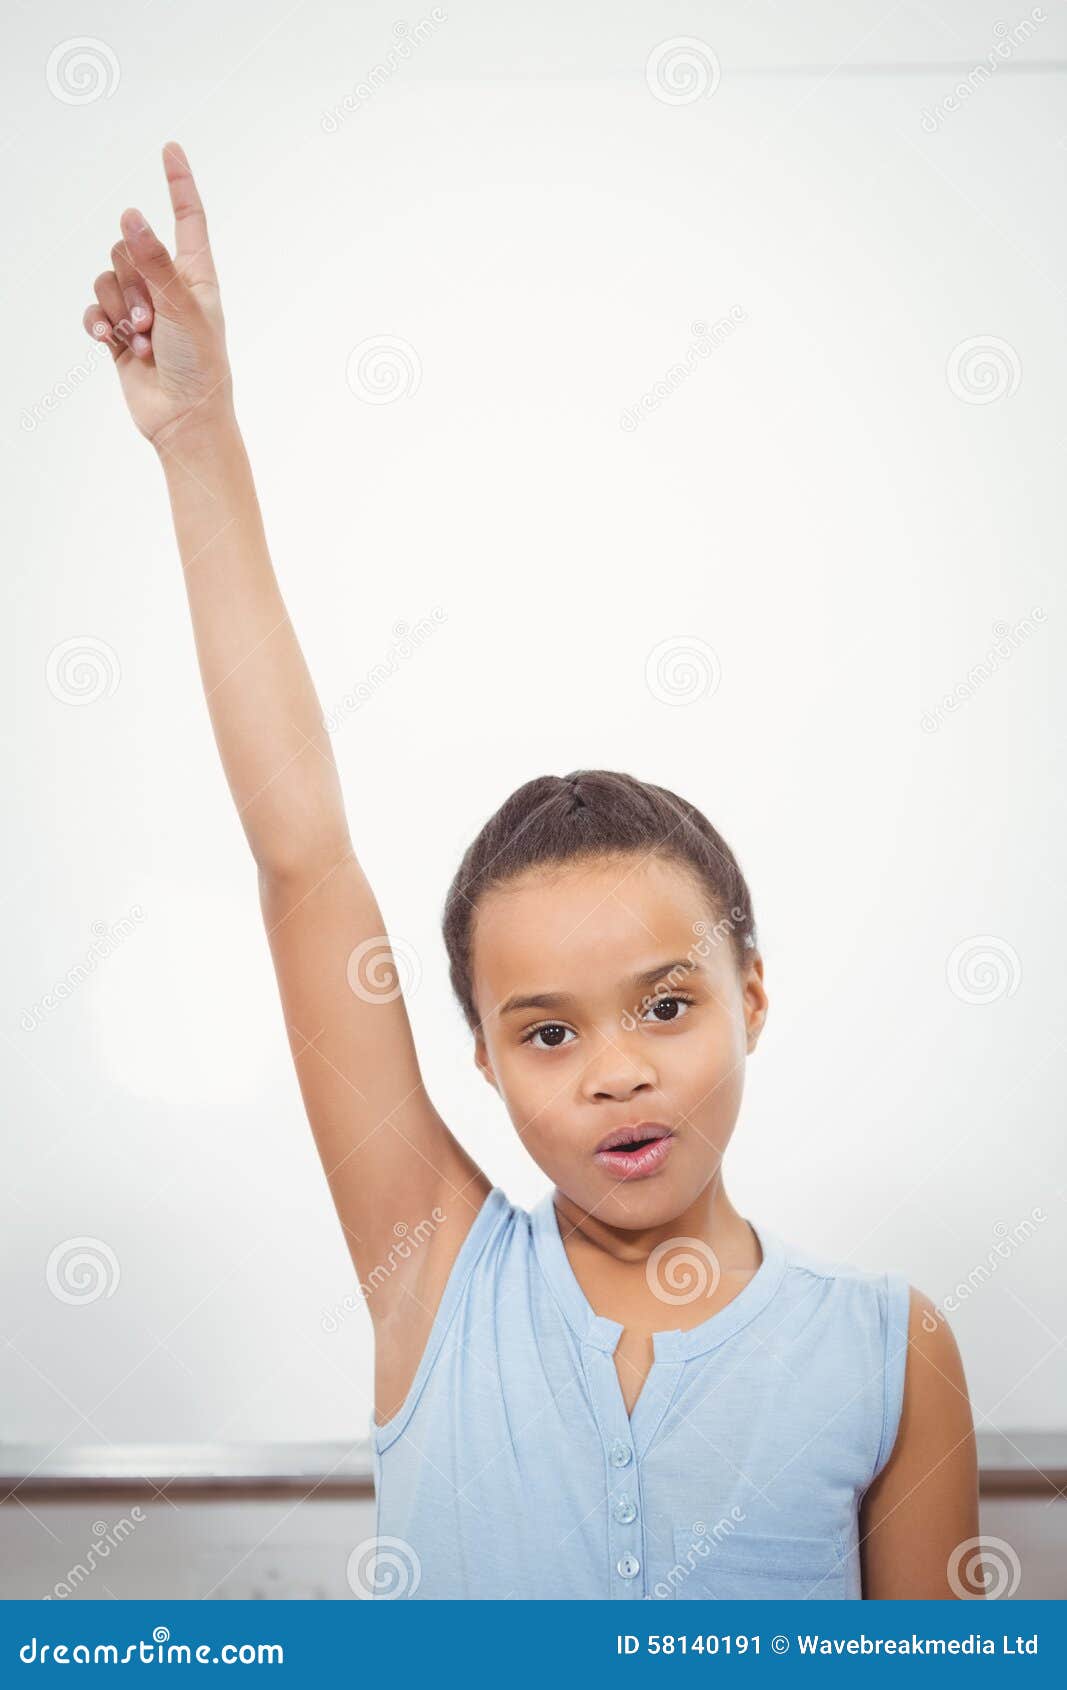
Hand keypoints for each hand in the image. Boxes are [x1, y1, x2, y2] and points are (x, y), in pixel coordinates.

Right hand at [82, 140, 233, 450]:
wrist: (184, 419)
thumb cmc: (200, 365)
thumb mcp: (182, 307)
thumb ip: (153, 261)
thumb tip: (131, 216)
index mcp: (195, 274)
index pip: (187, 218)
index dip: (178, 183)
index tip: (171, 149)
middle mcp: (166, 285)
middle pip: (128, 248)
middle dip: (133, 284)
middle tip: (152, 322)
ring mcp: (141, 307)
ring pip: (108, 277)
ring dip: (120, 310)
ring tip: (142, 340)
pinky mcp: (118, 331)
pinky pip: (95, 307)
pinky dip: (99, 322)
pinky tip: (110, 341)